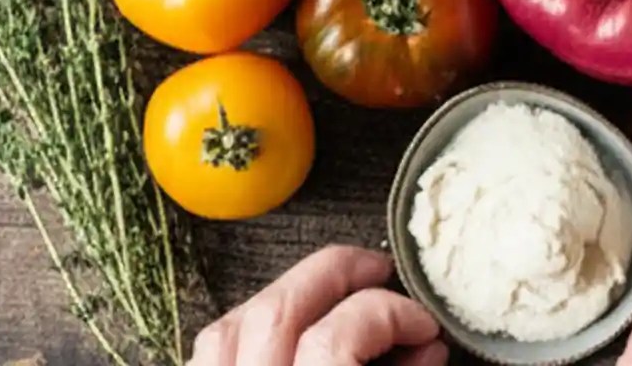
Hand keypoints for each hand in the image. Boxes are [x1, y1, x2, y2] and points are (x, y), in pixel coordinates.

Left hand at [189, 245, 447, 365]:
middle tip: (380, 276)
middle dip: (337, 275)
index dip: (391, 316)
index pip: (337, 339)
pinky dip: (244, 329)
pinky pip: (207, 355)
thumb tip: (424, 348)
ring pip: (229, 326)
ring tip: (334, 294)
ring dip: (287, 295)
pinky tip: (281, 331)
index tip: (421, 325)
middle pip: (278, 312)